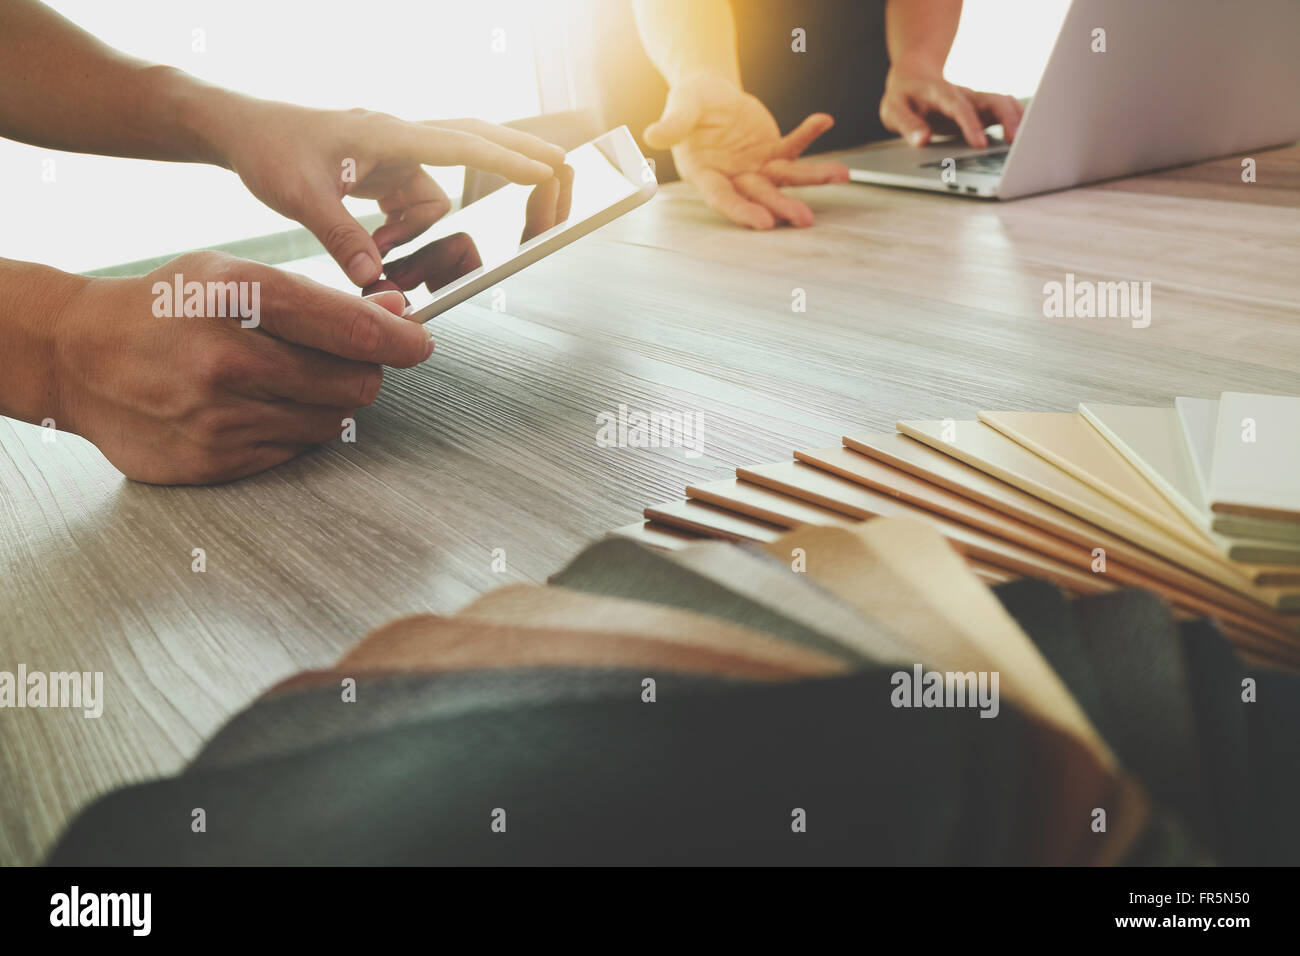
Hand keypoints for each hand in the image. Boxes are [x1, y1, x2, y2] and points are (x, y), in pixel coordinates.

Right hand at [53, 251, 432, 483]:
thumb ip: (318, 298)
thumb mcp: (233, 275)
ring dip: (328, 404)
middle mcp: (229, 360)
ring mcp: (220, 417)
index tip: (418, 344)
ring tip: (286, 381)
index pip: (351, 328)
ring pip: (333, 422)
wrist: (78, 358)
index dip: (400, 340)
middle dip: (363, 371)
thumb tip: (396, 313)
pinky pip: (295, 451)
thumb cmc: (167, 308)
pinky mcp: (214, 462)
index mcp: (237, 297)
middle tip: (342, 360)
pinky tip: (255, 407)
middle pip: (355, 381)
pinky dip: (292, 430)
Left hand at [204, 95, 564, 286]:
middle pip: (475, 141)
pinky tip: (374, 243)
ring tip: (378, 250)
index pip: (460, 143)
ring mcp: (394, 154)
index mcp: (388, 134)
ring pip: (437, 194)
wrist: (240, 132)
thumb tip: (374, 283)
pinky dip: (404, 230)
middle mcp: (399, 139)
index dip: (506, 158)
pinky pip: (415, 203)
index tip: (546, 168)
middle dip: (514, 156)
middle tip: (557, 168)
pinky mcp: (385, 170)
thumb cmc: (268, 149)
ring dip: (420, 229)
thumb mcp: (301, 197)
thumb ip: (342, 239)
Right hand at [644, 73, 848, 228]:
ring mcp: (754, 167)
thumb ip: (674, 123)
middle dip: (782, 207)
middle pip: (760, 195)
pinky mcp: (772, 151)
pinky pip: (793, 145)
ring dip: (812, 178)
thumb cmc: (690, 102)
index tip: (765, 223)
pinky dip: (809, 134)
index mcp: (705, 174)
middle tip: (804, 219)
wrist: (707, 93)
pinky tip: (824, 121)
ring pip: (785, 177)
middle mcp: (732, 176)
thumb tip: (653, 134)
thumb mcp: (681, 106)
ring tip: (840, 175)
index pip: (723, 198)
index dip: (742, 210)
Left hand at [879, 66, 1023, 147]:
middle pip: (991, 99)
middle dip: (1006, 118)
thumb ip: (907, 124)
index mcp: (939, 93)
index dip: (971, 123)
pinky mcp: (980, 109)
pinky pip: (1004, 110)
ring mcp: (975, 101)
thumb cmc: (903, 96)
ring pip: (1002, 102)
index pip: (958, 106)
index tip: (980, 144)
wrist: (913, 77)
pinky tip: (1024, 136)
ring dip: (1016, 118)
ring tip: (1024, 142)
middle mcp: (963, 94)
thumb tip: (922, 140)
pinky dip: (1017, 119)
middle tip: (1015, 141)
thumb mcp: (893, 110)